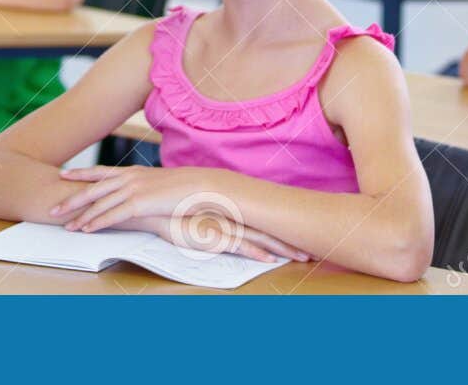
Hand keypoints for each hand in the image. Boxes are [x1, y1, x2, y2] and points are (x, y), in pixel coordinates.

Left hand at [50, 166, 248, 234]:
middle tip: (53, 207)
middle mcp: (129, 177)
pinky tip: (86, 229)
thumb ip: (145, 188)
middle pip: (93, 188)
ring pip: (99, 203)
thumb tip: (139, 196)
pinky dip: (97, 222)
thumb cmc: (184, 188)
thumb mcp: (160, 184)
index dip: (80, 174)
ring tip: (66, 225)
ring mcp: (134, 189)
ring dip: (81, 215)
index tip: (63, 174)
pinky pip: (113, 215)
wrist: (202, 186)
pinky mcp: (140, 203)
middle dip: (71, 198)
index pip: (100, 172)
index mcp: (133, 171)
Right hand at [112, 213, 312, 263]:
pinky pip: (240, 247)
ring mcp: (223, 227)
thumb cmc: (173, 213)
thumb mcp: (199, 217)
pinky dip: (257, 254)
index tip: (303, 238)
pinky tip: (270, 260)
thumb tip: (227, 230)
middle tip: (315, 250)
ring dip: (282, 248)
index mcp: (230, 212)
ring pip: (260, 239)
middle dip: (291, 241)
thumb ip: (214, 222)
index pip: (264, 222)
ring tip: (302, 256)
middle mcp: (231, 218)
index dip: (284, 230)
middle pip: (268, 230)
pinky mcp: (212, 236)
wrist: (152, 207)